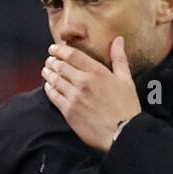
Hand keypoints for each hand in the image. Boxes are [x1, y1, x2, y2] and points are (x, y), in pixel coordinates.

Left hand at [41, 37, 140, 151]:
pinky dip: (49, 89)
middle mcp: (83, 82)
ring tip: (46, 70)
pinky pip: (54, 96)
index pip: (73, 55)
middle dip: (53, 61)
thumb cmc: (126, 107)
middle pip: (61, 67)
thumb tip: (117, 40)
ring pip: (55, 80)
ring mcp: (74, 97)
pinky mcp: (69, 112)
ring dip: (48, 74)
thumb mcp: (126, 80)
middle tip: (49, 60)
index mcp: (97, 72)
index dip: (60, 50)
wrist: (122, 133)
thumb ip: (119, 58)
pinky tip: (48, 86)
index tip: (54, 48)